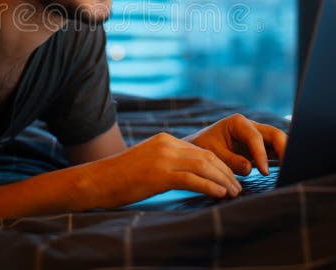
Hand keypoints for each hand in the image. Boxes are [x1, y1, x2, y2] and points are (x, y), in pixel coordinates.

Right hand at [88, 132, 242, 207]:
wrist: (97, 180)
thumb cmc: (120, 177)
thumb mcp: (147, 162)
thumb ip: (167, 162)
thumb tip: (189, 174)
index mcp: (165, 140)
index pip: (200, 150)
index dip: (219, 165)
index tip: (230, 179)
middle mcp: (166, 144)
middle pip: (207, 156)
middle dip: (226, 172)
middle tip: (238, 187)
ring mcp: (163, 158)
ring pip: (204, 166)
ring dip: (223, 180)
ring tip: (234, 193)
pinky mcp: (159, 174)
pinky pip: (192, 179)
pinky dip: (210, 187)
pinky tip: (220, 195)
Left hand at [183, 114, 287, 175]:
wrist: (198, 147)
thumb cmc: (203, 147)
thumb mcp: (212, 153)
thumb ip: (230, 160)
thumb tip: (250, 168)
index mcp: (237, 123)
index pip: (255, 137)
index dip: (261, 154)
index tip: (264, 172)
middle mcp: (251, 126)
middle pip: (275, 134)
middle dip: (284, 149)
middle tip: (289, 169)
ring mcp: (257, 135)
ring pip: (279, 141)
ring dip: (286, 155)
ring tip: (292, 172)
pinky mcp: (260, 146)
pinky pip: (275, 151)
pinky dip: (282, 159)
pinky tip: (287, 173)